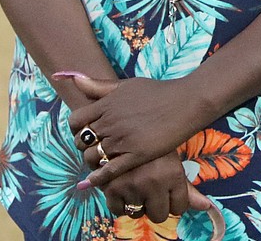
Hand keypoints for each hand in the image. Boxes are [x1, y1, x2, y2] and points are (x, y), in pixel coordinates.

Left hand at [66, 74, 210, 190]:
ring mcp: (122, 140)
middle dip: (85, 145)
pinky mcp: (136, 155)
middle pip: (81, 141)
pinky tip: (95, 181)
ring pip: (92, 157)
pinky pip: (109, 170)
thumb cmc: (158, 91)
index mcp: (106, 105)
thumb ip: (99, 85)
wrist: (187, 102)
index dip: (76, 128)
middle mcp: (110, 123)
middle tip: (96, 147)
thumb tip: (73, 78)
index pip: (75, 121)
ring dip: (93, 160)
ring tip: (101, 160)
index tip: (86, 131)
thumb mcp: (126, 84)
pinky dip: (99, 177)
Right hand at [95, 151, 214, 223]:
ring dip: (136, 204)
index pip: (179, 208)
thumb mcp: (173, 162)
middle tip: (151, 189)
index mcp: (173, 174)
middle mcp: (154, 182)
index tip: (168, 192)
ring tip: (136, 184)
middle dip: (156, 206)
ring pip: (137, 213)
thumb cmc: (154, 146)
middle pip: (159, 215)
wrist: (123, 128)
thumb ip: (188, 188)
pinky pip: (117, 210)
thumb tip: (206, 207)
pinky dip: (119, 203)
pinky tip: (123, 187)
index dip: (173, 201)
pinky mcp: (111, 187)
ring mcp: (132, 185)